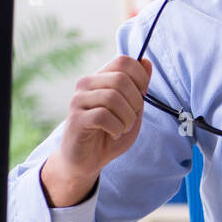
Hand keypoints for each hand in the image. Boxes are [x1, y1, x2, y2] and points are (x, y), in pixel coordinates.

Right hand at [48, 54, 152, 203]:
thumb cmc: (110, 134)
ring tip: (123, 128)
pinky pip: (103, 116)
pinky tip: (114, 134)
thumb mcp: (132, 110)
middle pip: (121, 79)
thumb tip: (146, 62)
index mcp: (101, 77)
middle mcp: (86, 84)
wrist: (87, 161)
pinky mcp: (75, 119)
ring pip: (113, 97)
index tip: (141, 97)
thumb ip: (139, 87)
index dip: (141, 78)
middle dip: (135, 102)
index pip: (123, 60)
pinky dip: (116, 128)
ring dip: (126, 118)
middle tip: (131, 118)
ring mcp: (78, 100)